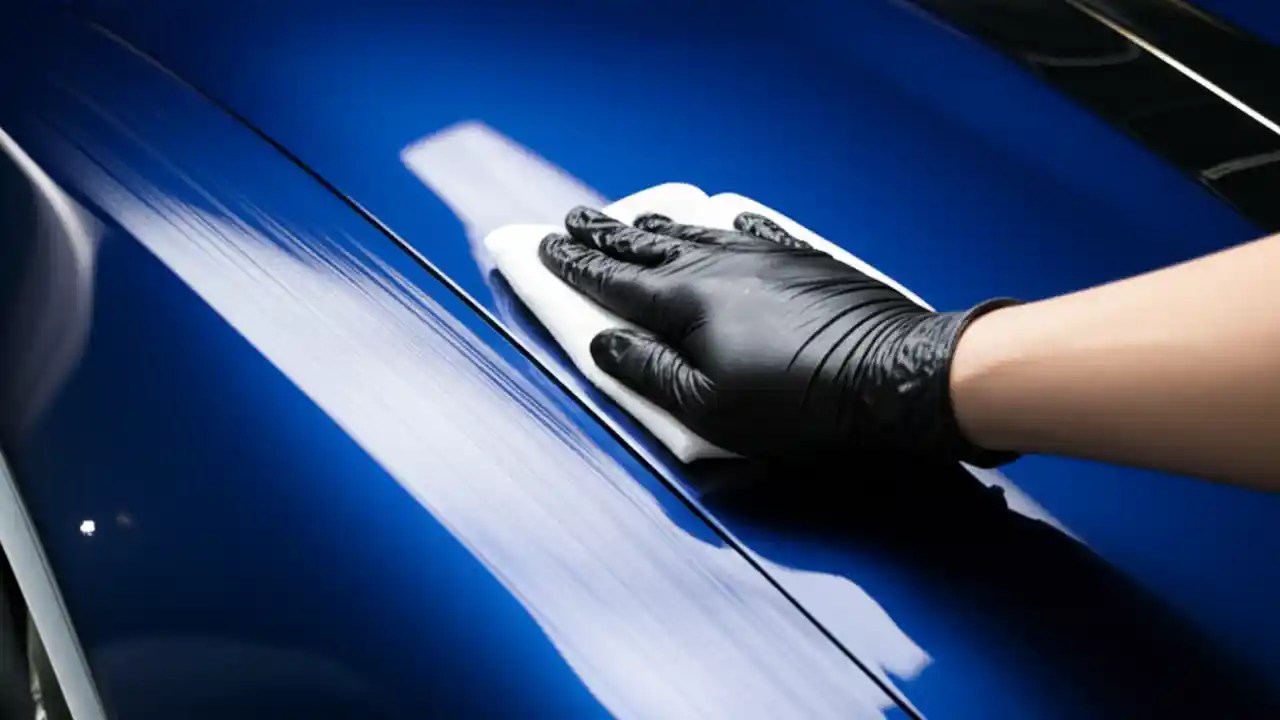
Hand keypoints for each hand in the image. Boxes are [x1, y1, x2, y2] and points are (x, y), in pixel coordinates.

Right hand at [539, 207, 1014, 464]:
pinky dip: (730, 225)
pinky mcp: (803, 260)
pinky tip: (726, 219)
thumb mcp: (707, 409)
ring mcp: (762, 258)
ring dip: (657, 228)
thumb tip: (603, 345)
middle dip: (606, 236)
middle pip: (647, 248)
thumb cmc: (796, 403)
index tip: (547, 248)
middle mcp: (717, 268)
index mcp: (685, 304)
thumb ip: (648, 374)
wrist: (890, 373)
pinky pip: (754, 232)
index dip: (576, 268)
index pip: (615, 283)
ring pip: (696, 234)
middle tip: (574, 220)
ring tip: (633, 220)